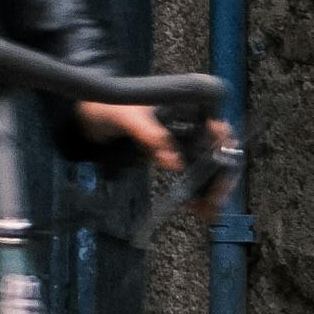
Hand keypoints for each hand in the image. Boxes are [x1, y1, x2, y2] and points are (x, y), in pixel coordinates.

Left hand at [77, 103, 237, 214]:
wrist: (88, 115)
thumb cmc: (106, 105)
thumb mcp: (125, 116)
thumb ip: (148, 135)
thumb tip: (174, 163)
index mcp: (186, 102)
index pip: (217, 126)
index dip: (225, 149)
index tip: (221, 172)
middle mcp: (190, 119)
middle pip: (217, 149)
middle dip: (220, 177)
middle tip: (214, 203)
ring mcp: (182, 137)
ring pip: (208, 163)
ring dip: (211, 187)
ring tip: (207, 211)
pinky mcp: (172, 152)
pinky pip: (192, 171)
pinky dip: (197, 189)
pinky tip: (196, 205)